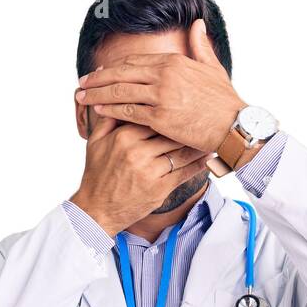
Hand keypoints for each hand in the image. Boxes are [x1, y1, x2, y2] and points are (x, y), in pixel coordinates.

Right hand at [69, 117, 207, 235]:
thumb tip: (115, 98)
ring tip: (211, 136)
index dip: (171, 114)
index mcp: (123, 136)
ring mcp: (150, 170)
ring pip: (181, 152)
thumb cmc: (97, 174)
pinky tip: (209, 158)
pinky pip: (185, 172)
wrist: (97, 209)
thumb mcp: (96, 142)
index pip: (154, 118)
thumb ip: (108, 118)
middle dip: (188, 127)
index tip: (185, 107)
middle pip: (171, 133)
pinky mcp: (160, 188)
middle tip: (205, 119)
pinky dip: (199, 164)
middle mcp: (137, 151)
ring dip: (198, 145)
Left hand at [75, 19, 245, 153]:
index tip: (100, 71)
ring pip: (120, 91)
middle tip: (81, 82)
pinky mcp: (160, 117)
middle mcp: (164, 75)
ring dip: (98, 94)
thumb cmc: (225, 102)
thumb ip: (200, 46)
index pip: (135, 61)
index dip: (114, 66)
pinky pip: (128, 111)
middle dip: (98, 78)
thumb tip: (197, 24)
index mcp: (174, 61)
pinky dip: (111, 110)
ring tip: (82, 96)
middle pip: (121, 73)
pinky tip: (98, 111)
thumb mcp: (212, 68)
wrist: (235, 125)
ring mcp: (161, 95)